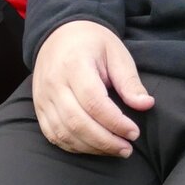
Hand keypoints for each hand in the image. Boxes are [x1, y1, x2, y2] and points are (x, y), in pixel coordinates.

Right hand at [30, 20, 152, 156]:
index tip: (134, 132)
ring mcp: (43, 98)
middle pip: (77, 122)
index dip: (115, 122)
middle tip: (127, 149)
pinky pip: (53, 135)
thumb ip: (129, 81)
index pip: (94, 102)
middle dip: (105, 141)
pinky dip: (74, 146)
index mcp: (74, 65)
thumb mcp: (116, 53)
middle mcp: (54, 83)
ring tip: (114, 150)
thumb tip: (146, 105)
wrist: (60, 35)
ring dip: (91, 147)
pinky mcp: (39, 108)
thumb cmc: (93, 44)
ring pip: (64, 133)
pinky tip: (93, 147)